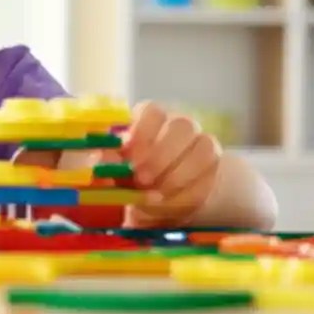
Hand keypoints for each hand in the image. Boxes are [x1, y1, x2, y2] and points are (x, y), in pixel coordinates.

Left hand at [121, 101, 221, 226]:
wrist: (161, 201)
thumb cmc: (131, 182)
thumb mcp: (116, 174)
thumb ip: (110, 164)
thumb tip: (100, 157)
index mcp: (148, 121)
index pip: (151, 111)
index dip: (142, 131)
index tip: (129, 155)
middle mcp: (177, 126)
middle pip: (182, 125)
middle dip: (161, 154)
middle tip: (142, 179)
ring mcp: (200, 142)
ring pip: (203, 146)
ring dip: (178, 173)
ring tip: (156, 196)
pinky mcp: (214, 165)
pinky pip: (211, 172)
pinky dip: (190, 190)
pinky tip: (172, 203)